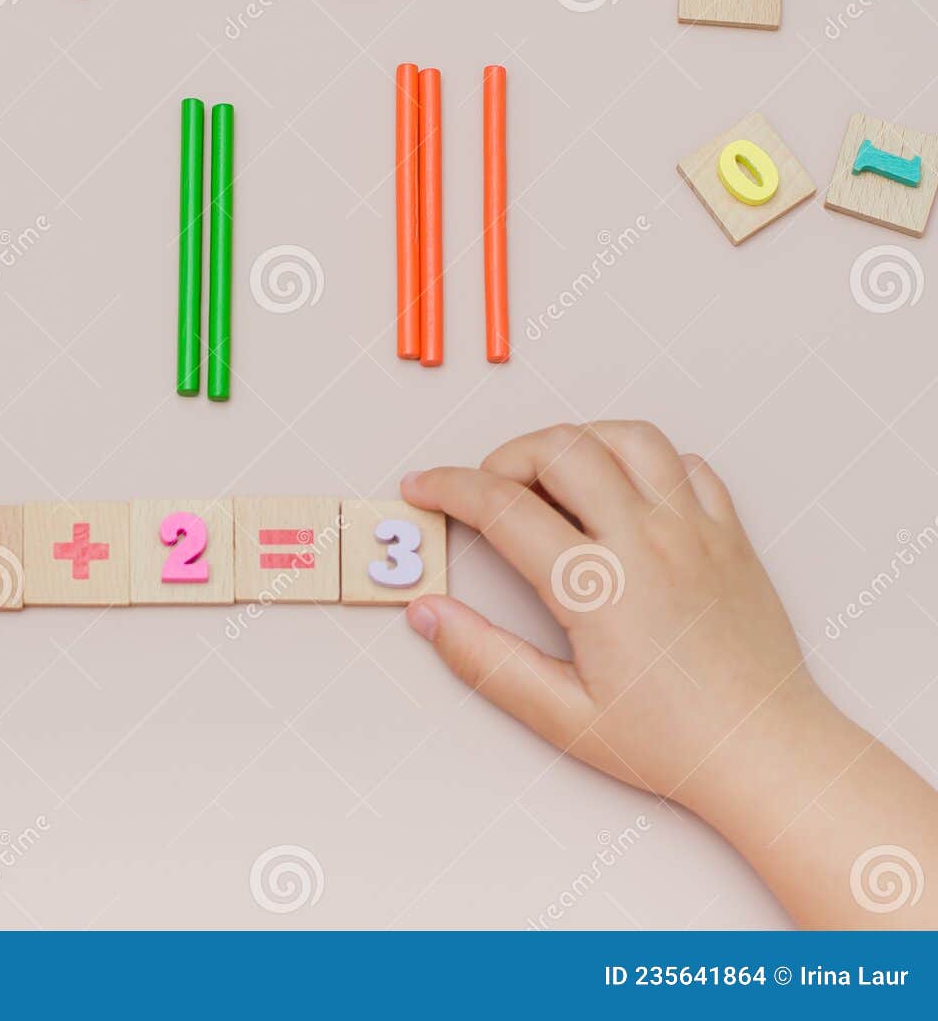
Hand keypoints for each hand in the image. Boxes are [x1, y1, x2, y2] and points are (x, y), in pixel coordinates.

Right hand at [401, 420, 813, 805]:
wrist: (765, 751)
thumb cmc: (673, 742)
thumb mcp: (560, 714)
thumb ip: (484, 659)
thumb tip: (429, 615)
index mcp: (596, 585)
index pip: (502, 506)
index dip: (448, 488)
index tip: (423, 489)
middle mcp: (647, 541)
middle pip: (561, 448)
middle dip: (504, 456)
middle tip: (484, 489)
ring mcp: (694, 530)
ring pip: (627, 437)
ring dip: (575, 441)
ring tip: (550, 475)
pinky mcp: (729, 534)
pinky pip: (686, 462)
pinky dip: (642, 459)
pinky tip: (622, 489)